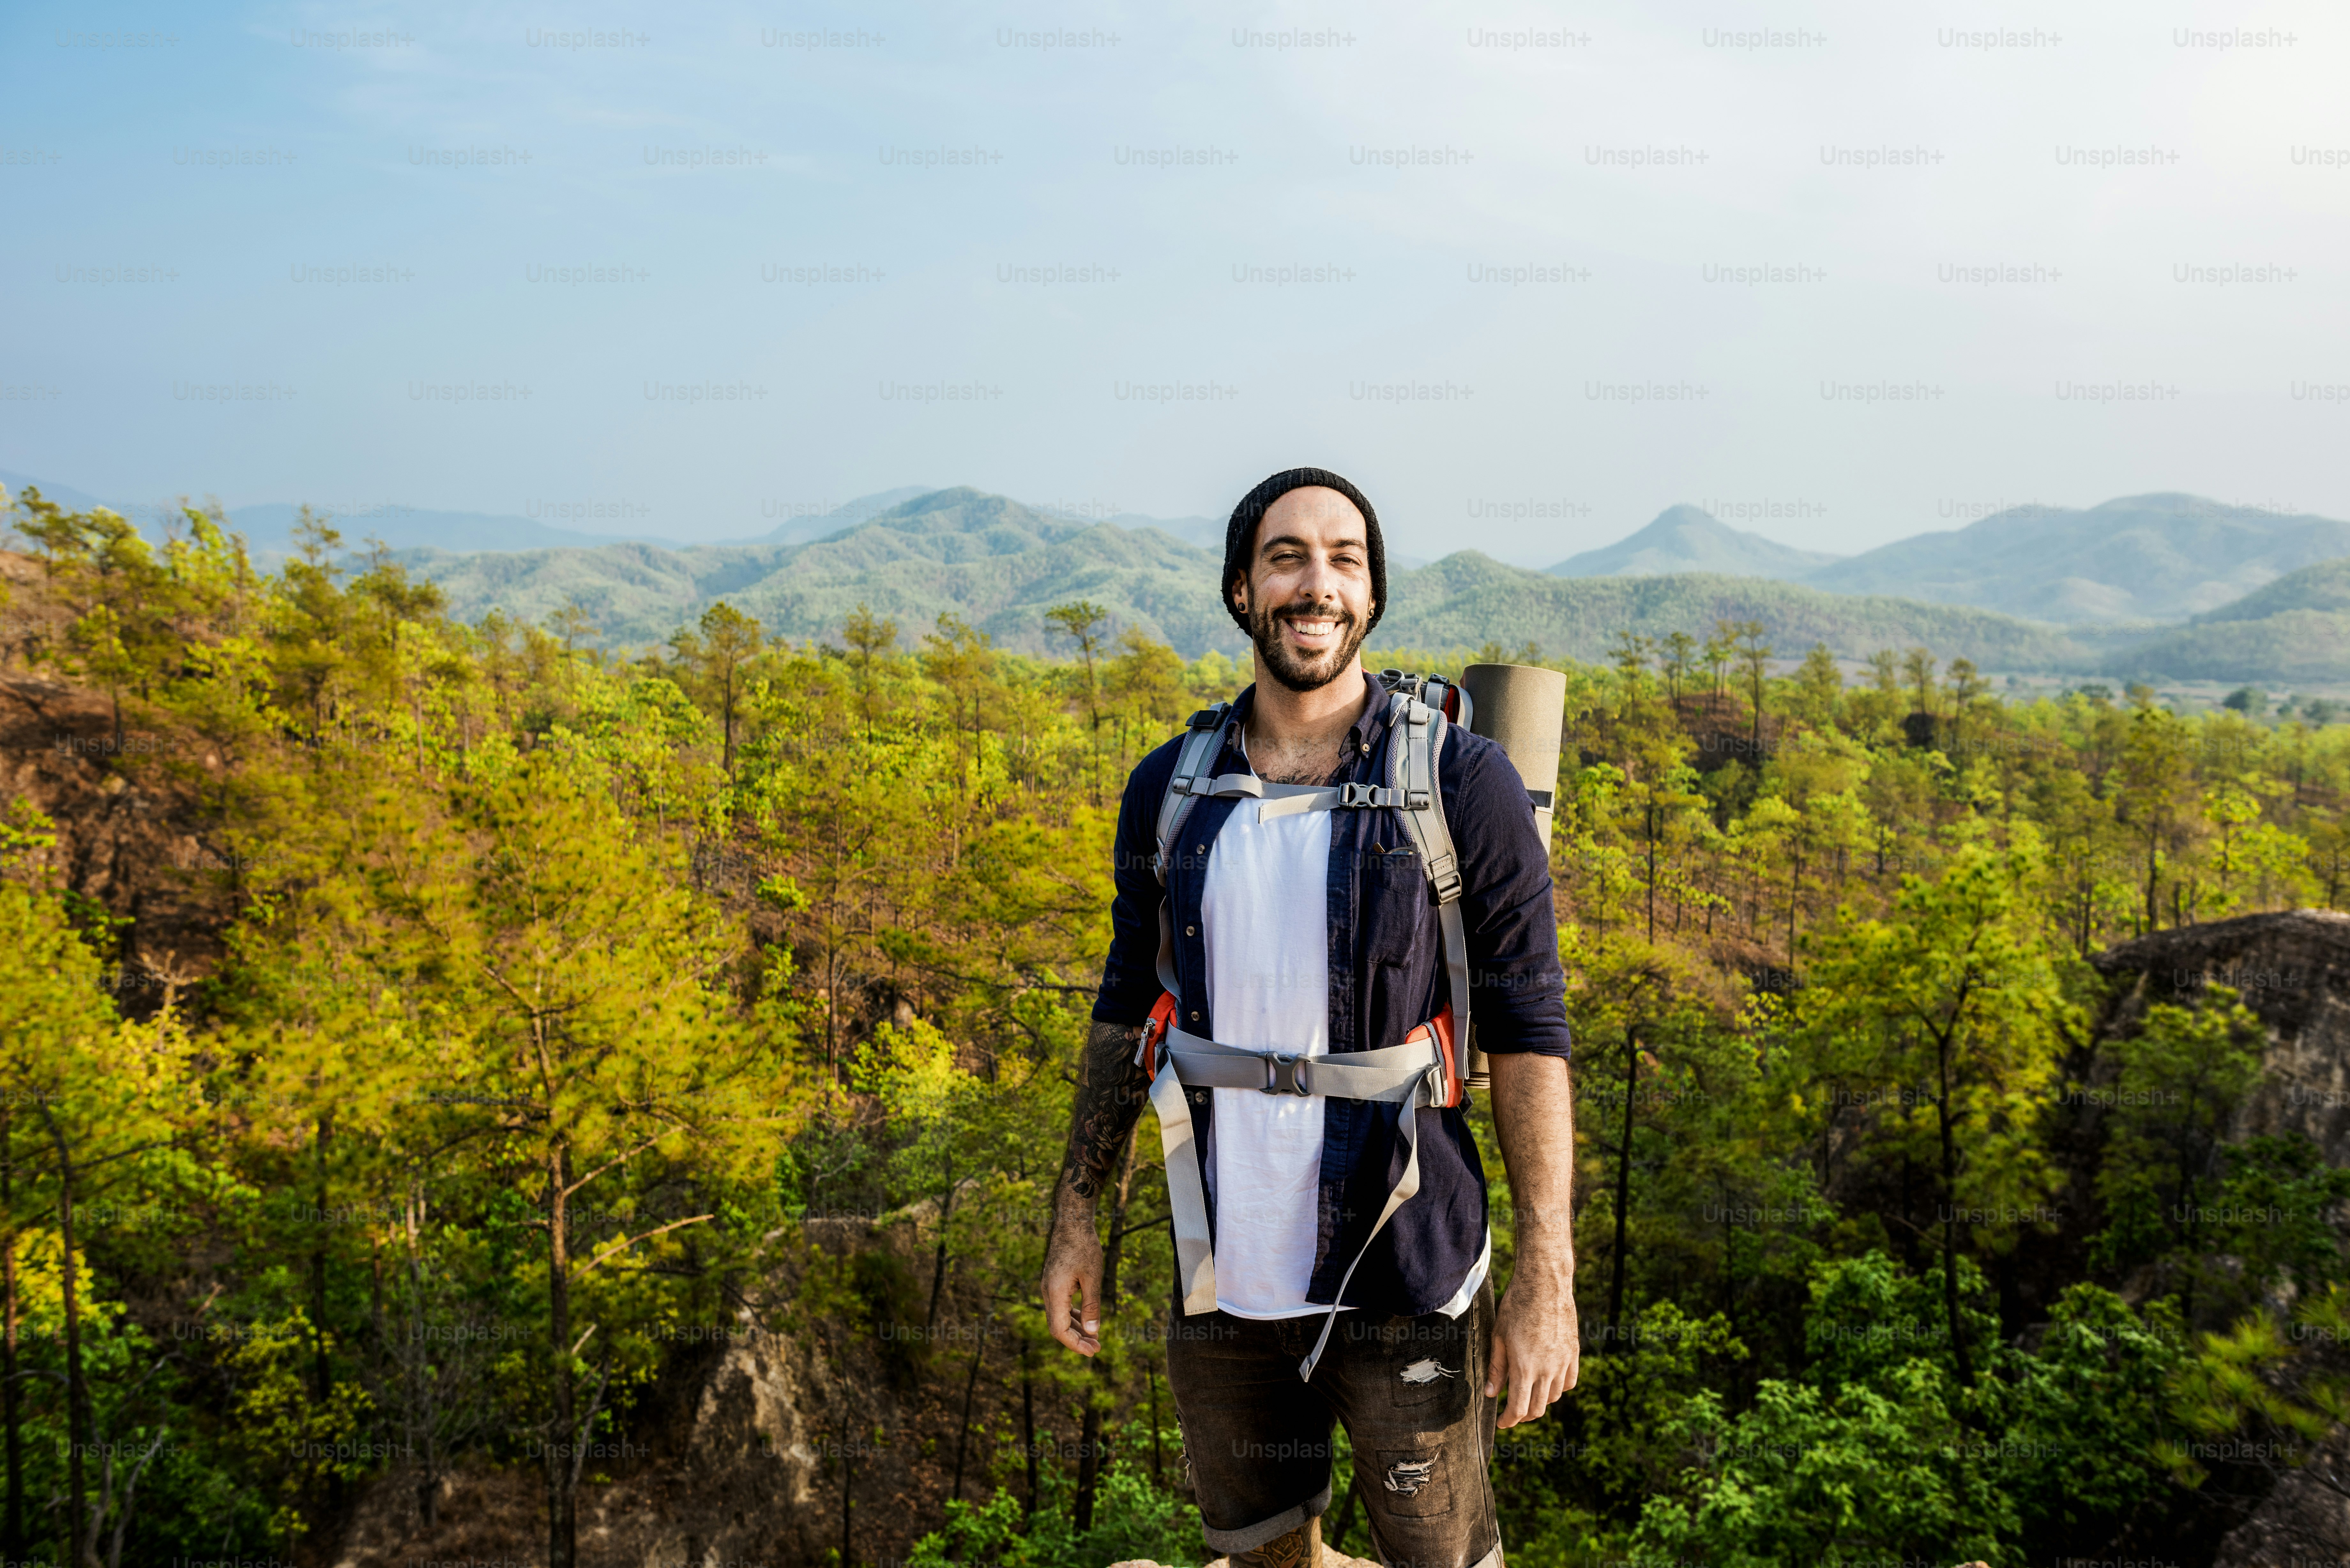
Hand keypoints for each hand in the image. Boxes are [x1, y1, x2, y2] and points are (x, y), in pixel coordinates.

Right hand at [1041, 1201, 1104, 1355]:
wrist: (1071, 1221)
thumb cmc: (1084, 1246)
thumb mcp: (1093, 1278)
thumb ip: (1092, 1306)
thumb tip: (1093, 1333)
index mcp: (1055, 1293)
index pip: (1059, 1330)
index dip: (1075, 1345)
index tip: (1092, 1352)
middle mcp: (1047, 1292)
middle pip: (1057, 1327)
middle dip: (1077, 1340)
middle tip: (1097, 1348)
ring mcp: (1049, 1287)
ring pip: (1059, 1317)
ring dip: (1076, 1329)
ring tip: (1094, 1338)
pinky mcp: (1053, 1282)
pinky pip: (1061, 1306)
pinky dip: (1073, 1316)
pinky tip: (1086, 1320)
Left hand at [1486, 1266, 1578, 1427]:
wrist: (1545, 1284)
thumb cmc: (1516, 1307)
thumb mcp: (1499, 1337)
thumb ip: (1497, 1368)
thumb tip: (1491, 1394)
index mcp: (1524, 1368)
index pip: (1519, 1408)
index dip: (1509, 1420)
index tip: (1502, 1422)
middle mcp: (1547, 1370)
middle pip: (1538, 1408)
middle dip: (1523, 1415)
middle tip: (1513, 1410)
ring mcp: (1563, 1362)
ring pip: (1554, 1397)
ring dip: (1540, 1401)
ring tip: (1528, 1393)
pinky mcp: (1573, 1353)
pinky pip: (1569, 1382)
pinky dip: (1558, 1388)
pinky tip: (1548, 1381)